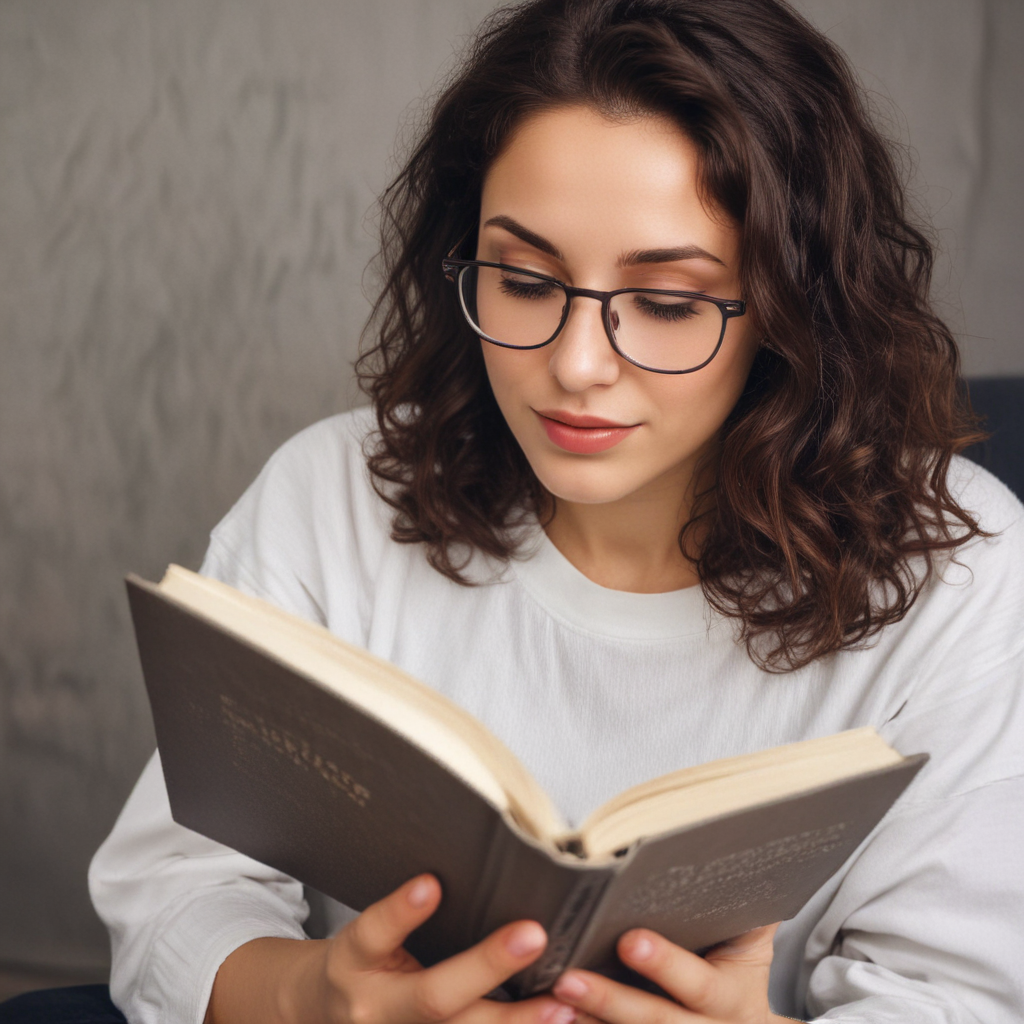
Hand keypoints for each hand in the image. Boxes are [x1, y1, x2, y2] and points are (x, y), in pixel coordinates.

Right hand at [207, 874, 577, 1023]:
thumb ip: (405, 904)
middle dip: (486, 967)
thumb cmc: (359, 957)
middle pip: (431, 997)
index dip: (401, 911)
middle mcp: (375, 1009)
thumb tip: (471, 854)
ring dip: (518, 1020)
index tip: (431, 883)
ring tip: (563, 999)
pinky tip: (559, 1018)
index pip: (373, 933)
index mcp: (354, 960)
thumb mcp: (365, 927)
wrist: (324, 1012)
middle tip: (533, 935)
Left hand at [552, 923, 794, 1022]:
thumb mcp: (752, 936)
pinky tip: (558, 1016)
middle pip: (656, 1021)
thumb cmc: (738, 963)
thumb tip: (730, 846)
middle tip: (568, 977)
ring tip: (553, 995)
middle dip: (611, 1000)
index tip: (629, 940)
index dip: (665, 964)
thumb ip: (742, 901)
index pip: (699, 983)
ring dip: (590, 1018)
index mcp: (732, 997)